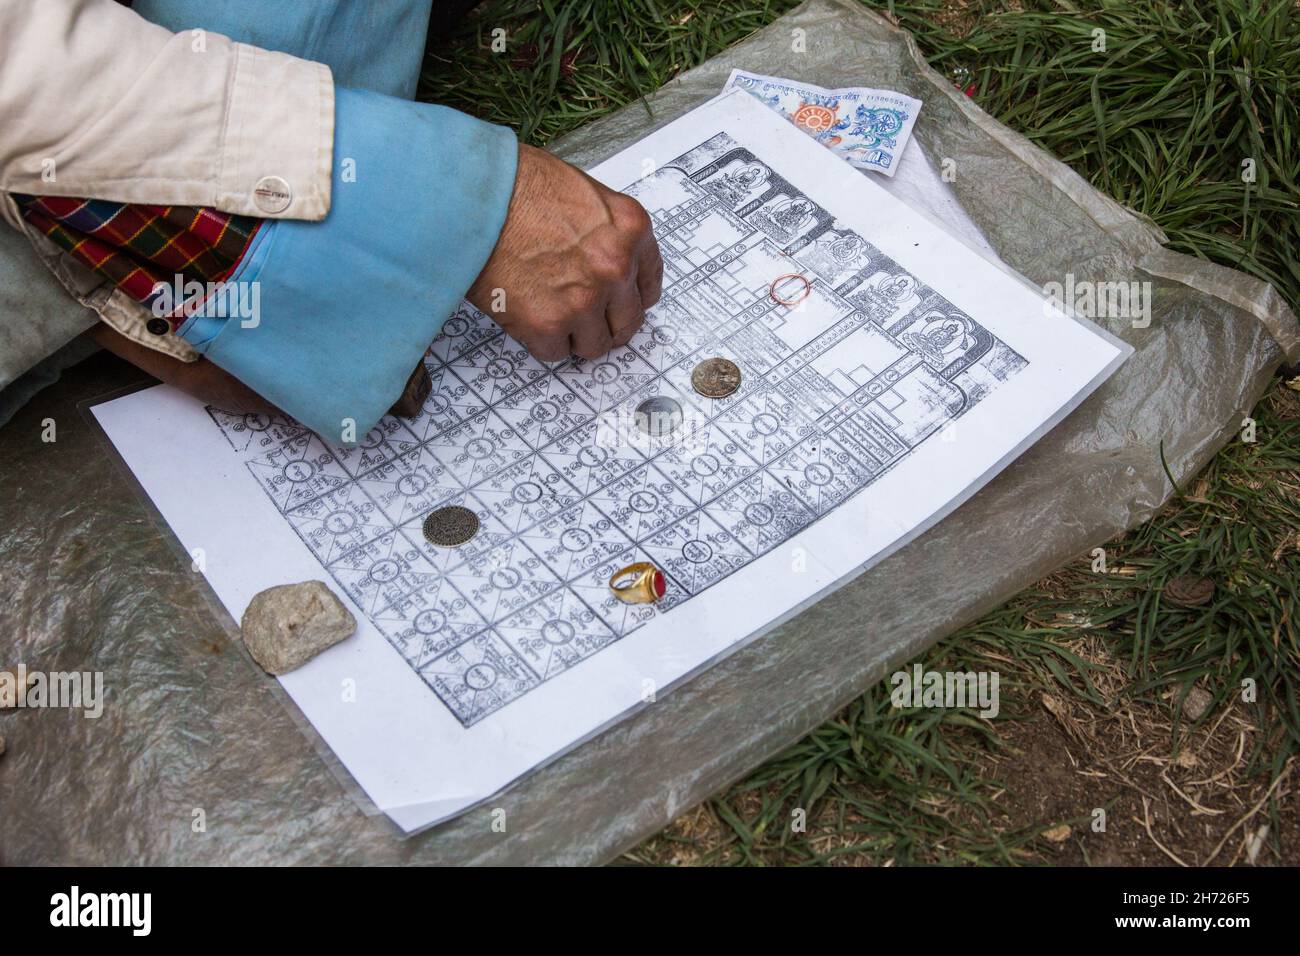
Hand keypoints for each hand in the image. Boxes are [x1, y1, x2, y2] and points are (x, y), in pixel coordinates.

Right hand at [467, 143, 663, 361]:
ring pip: (595, 344)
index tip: (619, 303)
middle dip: (607, 323)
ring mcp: (584, 299)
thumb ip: (605, 231)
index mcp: (631, 230)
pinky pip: (555, 352)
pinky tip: (527, 315)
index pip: (649, 284)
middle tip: (586, 319)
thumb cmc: (517, 186)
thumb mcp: (583, 194)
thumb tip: (607, 259)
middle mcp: (615, 267)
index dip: (630, 297)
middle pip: (627, 321)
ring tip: (552, 315)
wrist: (473, 195)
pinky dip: (541, 340)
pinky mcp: (548, 324)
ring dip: (576, 336)